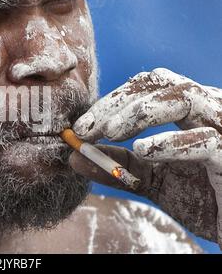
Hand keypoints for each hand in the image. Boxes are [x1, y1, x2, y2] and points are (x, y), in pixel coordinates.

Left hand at [70, 68, 221, 246]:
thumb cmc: (201, 196)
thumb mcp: (150, 178)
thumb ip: (116, 165)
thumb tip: (74, 156)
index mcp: (187, 112)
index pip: (144, 88)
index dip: (109, 102)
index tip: (80, 127)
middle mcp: (207, 109)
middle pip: (159, 84)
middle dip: (118, 103)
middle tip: (87, 128)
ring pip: (184, 97)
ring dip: (140, 112)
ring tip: (109, 132)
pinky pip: (206, 140)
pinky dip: (170, 143)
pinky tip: (143, 151)